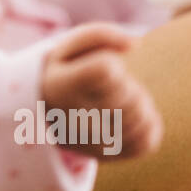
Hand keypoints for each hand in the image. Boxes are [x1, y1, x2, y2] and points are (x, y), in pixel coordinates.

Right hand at [39, 23, 161, 159]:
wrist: (42, 116)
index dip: (112, 64)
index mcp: (62, 86)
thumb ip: (102, 34)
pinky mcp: (110, 155)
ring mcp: (93, 142)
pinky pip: (148, 142)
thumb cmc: (63, 73)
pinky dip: (149, 126)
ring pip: (143, 119)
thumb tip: (136, 44)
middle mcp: (75, 119)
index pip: (106, 70)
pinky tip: (133, 118)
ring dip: (141, 104)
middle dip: (131, 86)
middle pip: (132, 96)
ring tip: (123, 101)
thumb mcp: (69, 46)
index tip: (103, 68)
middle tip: (115, 86)